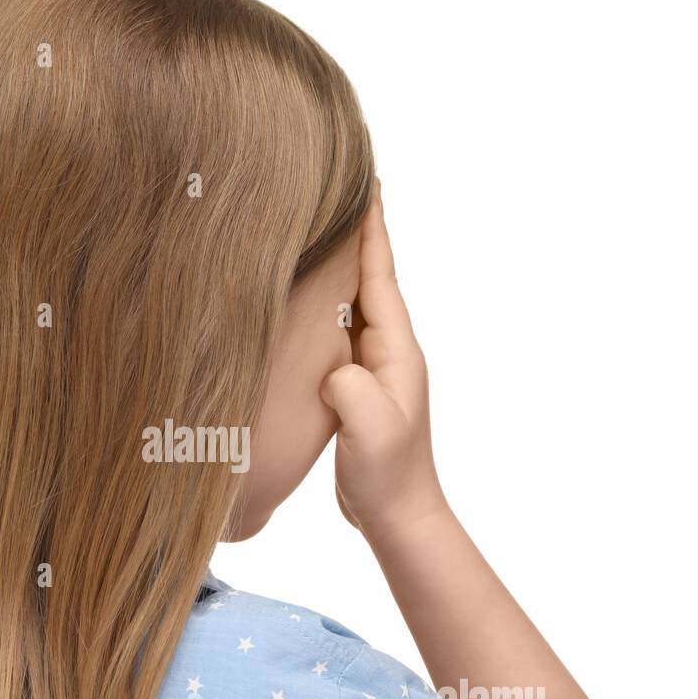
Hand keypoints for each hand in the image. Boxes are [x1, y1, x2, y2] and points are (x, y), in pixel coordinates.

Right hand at [322, 180, 445, 535]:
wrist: (396, 515)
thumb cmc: (387, 474)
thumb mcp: (370, 427)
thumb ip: (350, 387)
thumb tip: (330, 366)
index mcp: (396, 350)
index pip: (380, 276)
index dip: (371, 231)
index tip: (365, 183)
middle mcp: (387, 350)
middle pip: (367, 279)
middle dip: (352, 235)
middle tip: (333, 190)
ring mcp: (371, 368)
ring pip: (350, 304)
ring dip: (336, 268)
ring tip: (312, 232)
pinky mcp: (352, 386)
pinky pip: (335, 333)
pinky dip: (321, 306)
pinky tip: (301, 300)